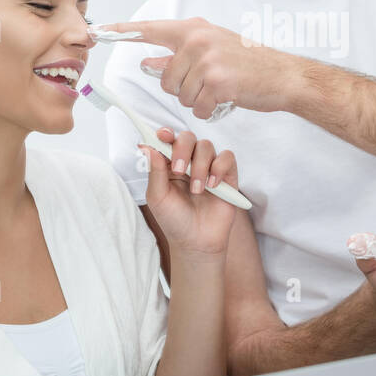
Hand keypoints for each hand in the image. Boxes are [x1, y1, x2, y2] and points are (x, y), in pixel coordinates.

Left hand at [97, 17, 298, 118]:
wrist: (283, 75)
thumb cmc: (248, 62)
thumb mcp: (211, 51)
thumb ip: (178, 56)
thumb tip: (147, 63)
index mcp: (194, 30)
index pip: (150, 29)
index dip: (122, 31)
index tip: (96, 31)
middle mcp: (197, 41)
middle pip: (165, 78)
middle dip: (183, 88)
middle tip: (210, 83)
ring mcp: (207, 62)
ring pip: (180, 96)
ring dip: (198, 100)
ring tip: (221, 89)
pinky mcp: (217, 83)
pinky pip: (197, 108)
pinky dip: (210, 110)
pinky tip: (227, 99)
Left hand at [140, 127, 238, 259]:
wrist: (197, 242)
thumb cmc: (174, 220)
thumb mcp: (158, 198)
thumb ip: (154, 171)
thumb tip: (147, 147)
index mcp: (169, 164)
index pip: (168, 141)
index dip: (165, 134)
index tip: (162, 135)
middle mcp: (189, 161)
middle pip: (188, 137)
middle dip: (183, 149)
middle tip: (179, 170)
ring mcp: (209, 167)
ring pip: (207, 146)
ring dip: (200, 167)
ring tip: (196, 190)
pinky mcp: (227, 175)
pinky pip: (227, 158)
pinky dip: (219, 169)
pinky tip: (213, 186)